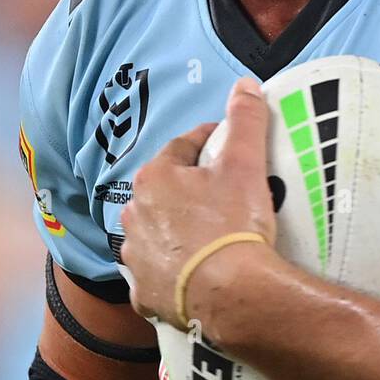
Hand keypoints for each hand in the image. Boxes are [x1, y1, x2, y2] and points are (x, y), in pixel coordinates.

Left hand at [121, 77, 278, 330]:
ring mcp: (136, 258)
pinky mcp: (144, 295)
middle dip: (190, 189)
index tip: (231, 148)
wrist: (231, 294)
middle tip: (225, 195)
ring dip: (177, 231)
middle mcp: (133, 215)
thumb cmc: (234, 223)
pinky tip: (195, 274)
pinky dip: (173, 271)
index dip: (208, 144)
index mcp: (153, 179)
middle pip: (165, 192)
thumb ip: (245, 119)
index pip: (182, 148)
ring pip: (157, 234)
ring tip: (211, 237)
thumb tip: (244, 84)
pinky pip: (157, 274)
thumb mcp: (245, 164)